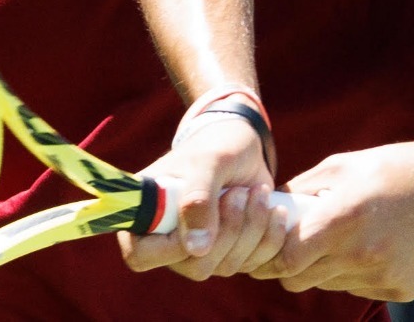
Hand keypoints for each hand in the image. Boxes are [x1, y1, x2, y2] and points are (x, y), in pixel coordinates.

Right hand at [117, 115, 288, 279]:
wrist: (242, 148)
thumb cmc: (216, 146)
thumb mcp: (208, 162)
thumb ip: (198, 199)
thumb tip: (196, 249)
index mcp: (145, 215)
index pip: (141, 255)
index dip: (172, 246)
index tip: (204, 212)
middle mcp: (168, 241)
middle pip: (195, 267)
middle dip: (227, 230)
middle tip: (238, 192)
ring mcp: (199, 252)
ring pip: (226, 266)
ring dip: (251, 227)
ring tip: (256, 191)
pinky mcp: (228, 254)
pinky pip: (252, 263)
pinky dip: (268, 235)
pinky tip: (272, 208)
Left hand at [251, 136, 413, 301]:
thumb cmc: (400, 168)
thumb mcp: (346, 165)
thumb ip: (303, 190)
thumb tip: (271, 209)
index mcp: (345, 216)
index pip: (288, 260)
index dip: (275, 254)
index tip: (276, 243)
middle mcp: (363, 253)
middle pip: (302, 280)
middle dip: (295, 265)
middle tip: (302, 244)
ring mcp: (384, 276)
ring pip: (330, 285)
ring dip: (327, 268)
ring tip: (346, 238)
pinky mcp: (402, 290)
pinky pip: (360, 289)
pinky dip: (356, 273)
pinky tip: (374, 246)